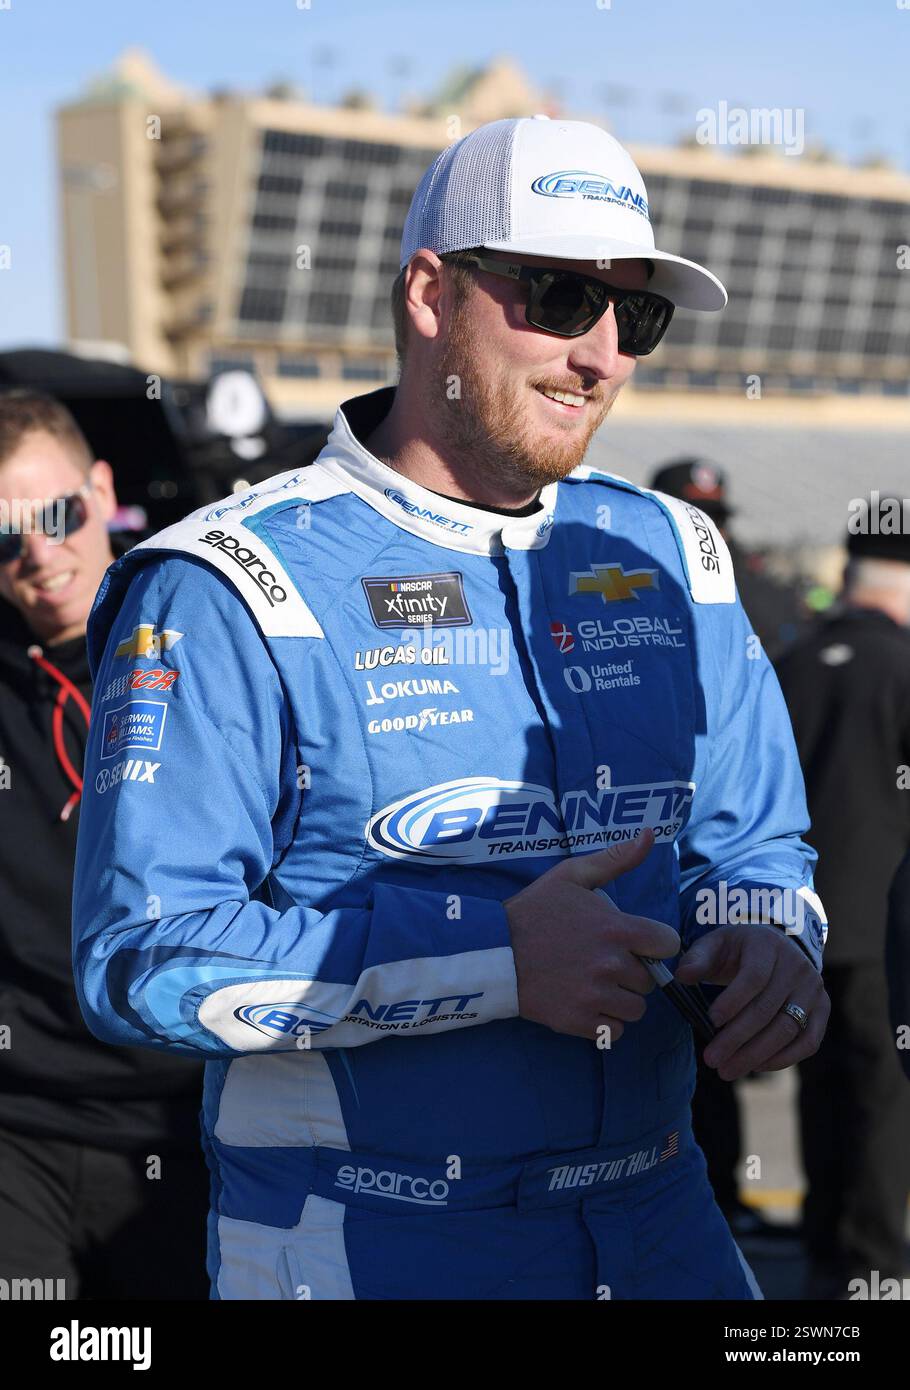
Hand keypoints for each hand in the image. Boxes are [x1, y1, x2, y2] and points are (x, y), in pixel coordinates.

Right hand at [504, 828, 679, 1042]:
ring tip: (595, 983)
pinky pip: (615, 1031)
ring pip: (636, 1009)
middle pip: (650, 980)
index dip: (654, 943)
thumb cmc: (533, 910)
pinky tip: (586, 1003)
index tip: (636, 942)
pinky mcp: (580, 1022)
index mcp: (617, 929)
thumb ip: (616, 858)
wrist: (492, 951)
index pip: (668, 945)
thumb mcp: (572, 875)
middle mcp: (612, 965)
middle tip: (604, 961)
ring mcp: (596, 997)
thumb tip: (649, 834)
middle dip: (633, 971)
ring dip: (621, 999)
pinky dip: (605, 1022)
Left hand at [675, 924, 828, 1079]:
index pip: (754, 977)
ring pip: (787, 1029)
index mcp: (768, 945)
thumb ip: (698, 959)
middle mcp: (797, 966)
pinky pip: (808, 1041)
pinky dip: (784, 1058)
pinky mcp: (822, 1009)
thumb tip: (682, 977)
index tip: (710, 1021)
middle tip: (712, 1060)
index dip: (733, 1001)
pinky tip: (757, 1067)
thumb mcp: (716, 945)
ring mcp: (813, 989)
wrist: (776, 948)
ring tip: (728, 1070)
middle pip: (768, 1009)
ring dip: (756, 1055)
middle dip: (737, 1038)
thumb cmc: (739, 950)